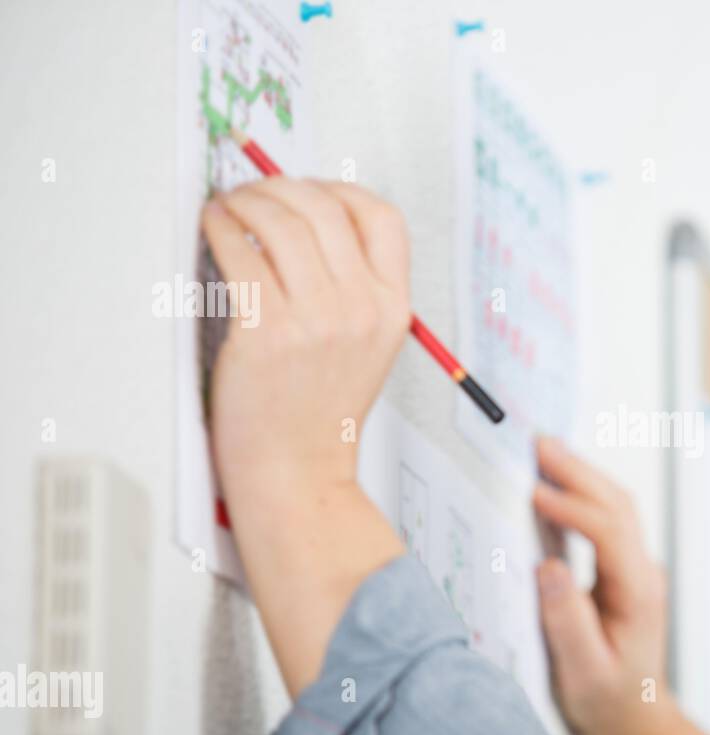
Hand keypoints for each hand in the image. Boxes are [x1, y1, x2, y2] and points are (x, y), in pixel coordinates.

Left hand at [202, 178, 410, 509]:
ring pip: (281, 222)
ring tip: (229, 206)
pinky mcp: (267, 332)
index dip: (340, 190)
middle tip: (254, 192)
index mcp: (392, 309)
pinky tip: (214, 226)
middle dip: (281, 185)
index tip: (309, 190)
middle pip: (326, 208)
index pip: (382, 218)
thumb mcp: (368, 347)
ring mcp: (316, 320)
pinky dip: (222, 226)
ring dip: (247, 200)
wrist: (298, 471)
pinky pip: (241, 252)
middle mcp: (360, 309)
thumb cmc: (321, 412)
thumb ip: (355, 288)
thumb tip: (307, 219)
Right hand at [532, 438, 671, 734]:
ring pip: (615, 506)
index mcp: (637, 593)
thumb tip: (548, 567)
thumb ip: (566, 621)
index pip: (607, 532)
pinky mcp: (622, 568)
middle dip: (577, 471)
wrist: (636, 717)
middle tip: (536, 443)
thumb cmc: (608, 700)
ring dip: (580, 476)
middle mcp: (643, 571)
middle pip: (616, 505)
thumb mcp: (583, 672)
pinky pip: (605, 519)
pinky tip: (553, 484)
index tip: (533, 492)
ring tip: (541, 451)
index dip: (571, 508)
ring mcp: (636, 567)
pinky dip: (580, 494)